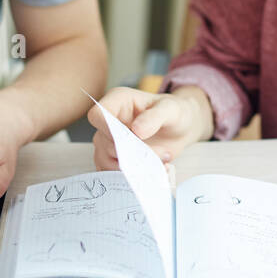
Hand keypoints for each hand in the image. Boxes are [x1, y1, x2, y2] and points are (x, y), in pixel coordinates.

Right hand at [89, 86, 210, 169]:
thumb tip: (136, 131)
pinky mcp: (115, 158)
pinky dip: (134, 176)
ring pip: (106, 161)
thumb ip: (154, 117)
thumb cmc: (173, 112)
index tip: (131, 140)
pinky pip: (114, 173)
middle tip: (160, 154)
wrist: (179, 129)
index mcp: (117, 101)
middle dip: (132, 153)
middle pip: (104, 143)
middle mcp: (109, 121)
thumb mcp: (170, 109)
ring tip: (161, 161)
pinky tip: (155, 170)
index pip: (98, 115)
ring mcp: (110, 141)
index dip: (107, 130)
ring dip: (134, 167)